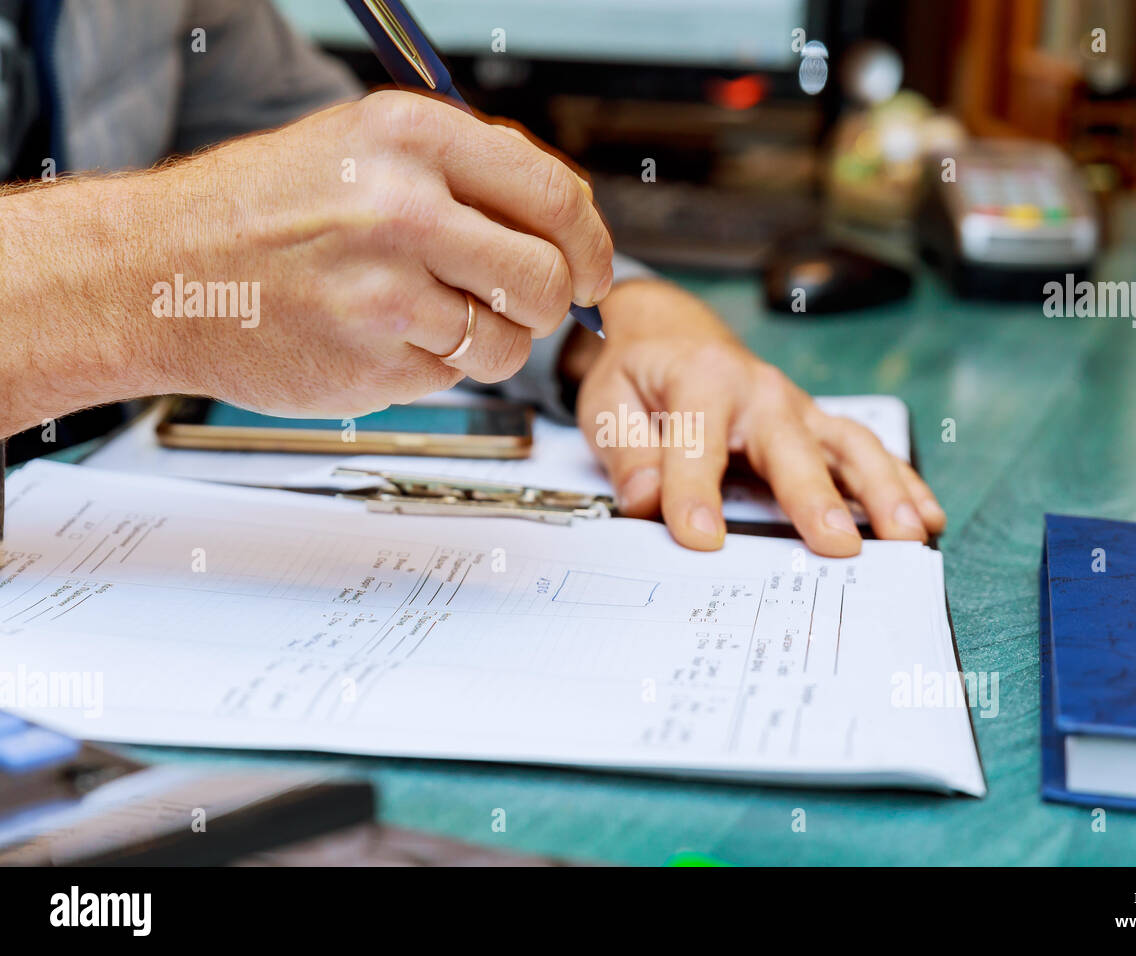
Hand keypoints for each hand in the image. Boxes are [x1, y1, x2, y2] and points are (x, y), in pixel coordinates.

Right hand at [133, 91, 612, 416]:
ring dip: (490, 342)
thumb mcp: (362, 145)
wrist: (158, 274)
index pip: (555, 196)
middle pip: (547, 278)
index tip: (591, 267)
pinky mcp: (373, 362)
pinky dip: (435, 366)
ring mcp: (387, 293)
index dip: (590, 242)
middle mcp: (404, 209)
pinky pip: (454, 378)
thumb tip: (564, 215)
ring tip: (432, 317)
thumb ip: (465, 170)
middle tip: (526, 302)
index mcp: (411, 137)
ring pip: (509, 342)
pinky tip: (385, 338)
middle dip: (551, 301)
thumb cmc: (256, 211)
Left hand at [568, 280, 945, 556]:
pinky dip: (900, 484)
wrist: (670, 335)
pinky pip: (865, 454)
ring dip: (882, 492)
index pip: (697, 444)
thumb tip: (646, 501)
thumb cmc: (641, 373)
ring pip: (848, 447)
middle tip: (837, 545)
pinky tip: (927, 516)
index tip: (700, 539)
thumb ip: (628, 454)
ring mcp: (797, 409)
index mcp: (700, 380)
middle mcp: (760, 391)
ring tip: (907, 537)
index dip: (694, 493)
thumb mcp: (608, 405)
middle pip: (792, 447)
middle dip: (816, 497)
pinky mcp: (816, 428)